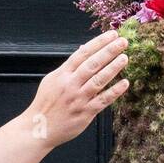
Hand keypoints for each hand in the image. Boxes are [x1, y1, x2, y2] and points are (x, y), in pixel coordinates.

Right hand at [20, 30, 129, 148]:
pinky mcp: (85, 113)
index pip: (83, 53)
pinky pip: (102, 100)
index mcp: (62, 74)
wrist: (38, 128)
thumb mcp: (53, 80)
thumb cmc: (47, 103)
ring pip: (98, 80)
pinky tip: (125, 83)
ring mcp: (78, 99)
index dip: (98, 43)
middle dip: (108, 51)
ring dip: (113, 68)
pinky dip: (114, 92)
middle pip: (92, 64)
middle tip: (123, 42)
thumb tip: (83, 50)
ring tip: (125, 57)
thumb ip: (69, 67)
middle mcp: (70, 84)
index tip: (111, 35)